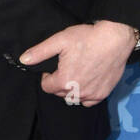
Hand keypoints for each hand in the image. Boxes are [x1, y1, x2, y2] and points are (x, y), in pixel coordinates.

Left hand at [19, 21, 137, 106]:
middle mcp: (77, 91)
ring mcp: (91, 94)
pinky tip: (86, 83)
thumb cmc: (88, 37)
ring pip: (73, 99)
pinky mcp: (103, 93)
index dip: (47, 76)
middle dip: (58, 83)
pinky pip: (88, 102)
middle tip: (65, 68)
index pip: (46, 87)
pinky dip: (85, 96)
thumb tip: (23, 60)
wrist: (116, 38)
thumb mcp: (60, 40)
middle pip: (59, 93)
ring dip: (70, 90)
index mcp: (64, 81)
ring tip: (75, 75)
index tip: (53, 67)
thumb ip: (40, 52)